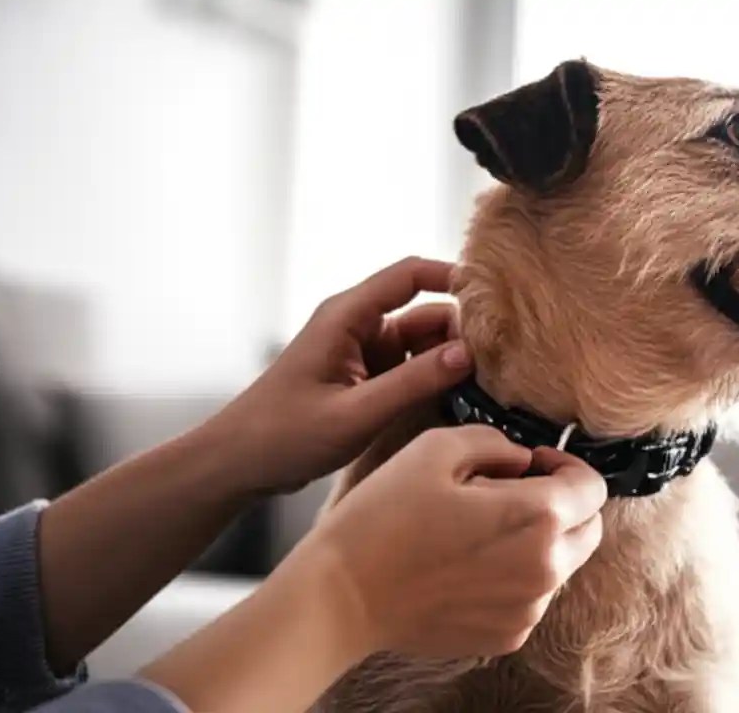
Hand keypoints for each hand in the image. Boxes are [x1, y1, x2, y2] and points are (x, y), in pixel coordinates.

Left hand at [204, 256, 471, 496]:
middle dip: (461, 331)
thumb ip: (413, 383)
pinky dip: (434, 379)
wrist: (237, 464)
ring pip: (421, 343)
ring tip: (488, 383)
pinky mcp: (365, 378)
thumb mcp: (355, 413)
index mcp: (347, 316)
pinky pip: (410, 368)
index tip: (495, 295)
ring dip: (450, 359)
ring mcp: (362, 353)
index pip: (410, 274)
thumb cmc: (283, 435)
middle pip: (424, 312)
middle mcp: (357, 326)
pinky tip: (459, 399)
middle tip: (501, 360)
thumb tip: (467, 354)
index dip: (453, 277)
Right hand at [291, 426, 607, 661]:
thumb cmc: (384, 518)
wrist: (341, 595)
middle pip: (588, 529)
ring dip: (537, 542)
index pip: (593, 487)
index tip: (533, 462)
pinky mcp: (507, 636)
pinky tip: (466, 565)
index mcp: (538, 518)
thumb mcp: (436, 448)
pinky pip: (531, 596)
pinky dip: (513, 577)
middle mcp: (546, 570)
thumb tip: (521, 460)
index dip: (566, 465)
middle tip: (512, 492)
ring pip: (560, 564)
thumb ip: (496, 443)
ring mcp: (528, 609)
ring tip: (478, 531)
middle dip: (563, 505)